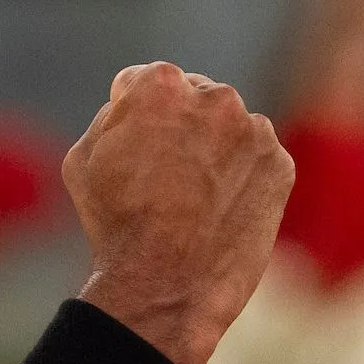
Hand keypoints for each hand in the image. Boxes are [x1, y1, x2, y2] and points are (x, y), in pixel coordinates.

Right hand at [62, 62, 294, 363]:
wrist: (167, 283)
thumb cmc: (115, 222)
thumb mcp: (83, 157)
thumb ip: (111, 117)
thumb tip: (132, 109)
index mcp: (159, 84)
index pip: (142, 81)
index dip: (129, 117)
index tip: (130, 149)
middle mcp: (214, 95)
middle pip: (191, 97)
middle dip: (178, 125)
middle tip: (161, 176)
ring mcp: (254, 129)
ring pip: (228, 127)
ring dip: (212, 148)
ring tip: (190, 199)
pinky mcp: (281, 164)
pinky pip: (255, 158)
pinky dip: (240, 177)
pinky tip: (216, 209)